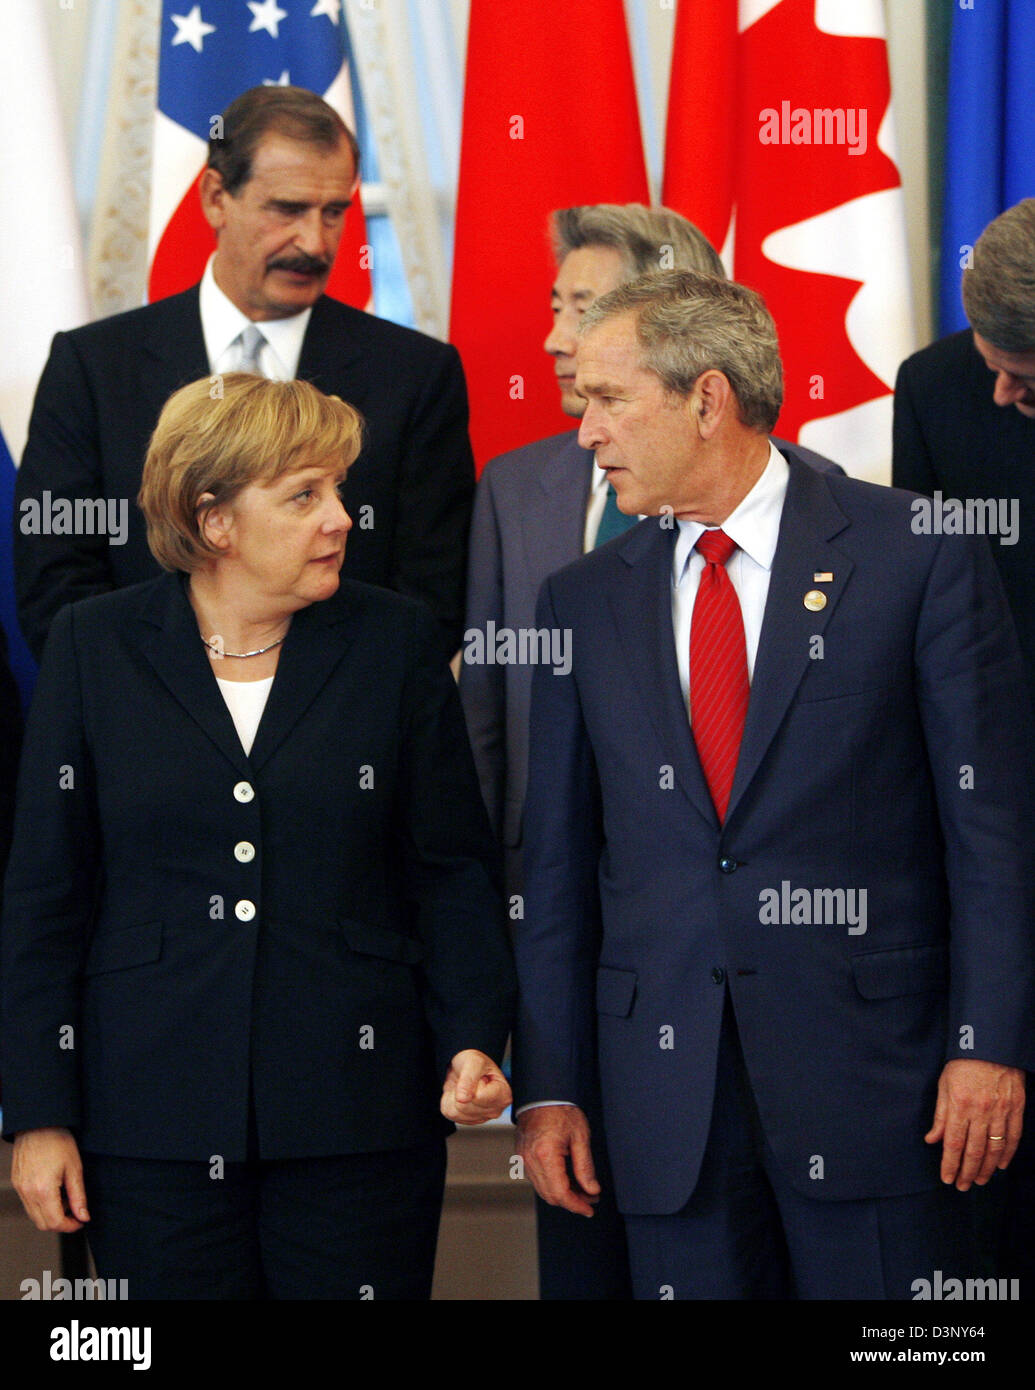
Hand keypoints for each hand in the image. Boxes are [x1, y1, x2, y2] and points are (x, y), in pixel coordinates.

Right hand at [12, 1127, 89, 1231]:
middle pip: (43, 1224)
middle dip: (61, 1223)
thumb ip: (79, 1196)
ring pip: (34, 1216)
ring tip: (66, 1198)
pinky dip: (42, 1206)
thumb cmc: (58, 1141)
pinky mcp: (17, 1183)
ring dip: (51, 1215)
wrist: (38, 1124)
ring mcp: (20, 1189)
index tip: (81, 1221)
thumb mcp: (75, 1168)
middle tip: (76, 1212)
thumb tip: (83, 1217)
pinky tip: (54, 1192)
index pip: (55, 1222)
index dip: (70, 1226)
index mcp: (43, 1190)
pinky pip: (28, 1204)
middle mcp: (27, 1193)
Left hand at [440, 1049, 511, 1123]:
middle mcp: (495, 1109)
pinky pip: (450, 1114)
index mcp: (503, 1095)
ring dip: (454, 1096)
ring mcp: (482, 1117)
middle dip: (461, 1091)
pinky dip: (450, 1101)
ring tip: (464, 1087)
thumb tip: (463, 1099)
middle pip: (465, 1107)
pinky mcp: (468, 1120)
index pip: (478, 1097)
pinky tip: (460, 1094)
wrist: (464, 1065)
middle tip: (470, 1081)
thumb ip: (469, 1078)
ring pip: (456, 1112)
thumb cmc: (474, 1062)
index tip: (479, 1077)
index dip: (472, 1084)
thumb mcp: (474, 1061)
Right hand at [516, 1104, 599, 1216]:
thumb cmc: (561, 1110)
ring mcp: (523, 1159)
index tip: (590, 1209)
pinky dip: (551, 1184)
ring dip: (562, 1194)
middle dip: (571, 1201)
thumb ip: (586, 1167)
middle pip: (550, 1195)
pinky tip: (567, 1179)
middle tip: (590, 1198)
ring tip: (582, 1190)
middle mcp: (530, 1160)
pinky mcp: (521, 1156)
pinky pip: (536, 1179)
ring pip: (542, 1190)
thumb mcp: (580, 1137)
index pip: (560, 1193)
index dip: (576, 1205)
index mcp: (545, 1155)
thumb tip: (592, 1190)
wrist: (542, 1093)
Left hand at [925, 1059, 1024, 1188]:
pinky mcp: (1016, 1108)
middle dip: (967, 1172)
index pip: (953, 1143)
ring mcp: (1001, 1111)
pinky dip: (1008, 1154)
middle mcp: (981, 1111)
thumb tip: (931, 1139)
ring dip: (986, 1168)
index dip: (950, 1164)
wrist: (992, 1045)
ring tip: (979, 1181)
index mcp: (960, 1105)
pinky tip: (1001, 1166)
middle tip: (962, 1186)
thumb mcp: (944, 1085)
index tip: (947, 1178)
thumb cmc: (963, 1064)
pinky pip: (1013, 1137)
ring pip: (994, 1148)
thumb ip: (940, 1115)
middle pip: (974, 1150)